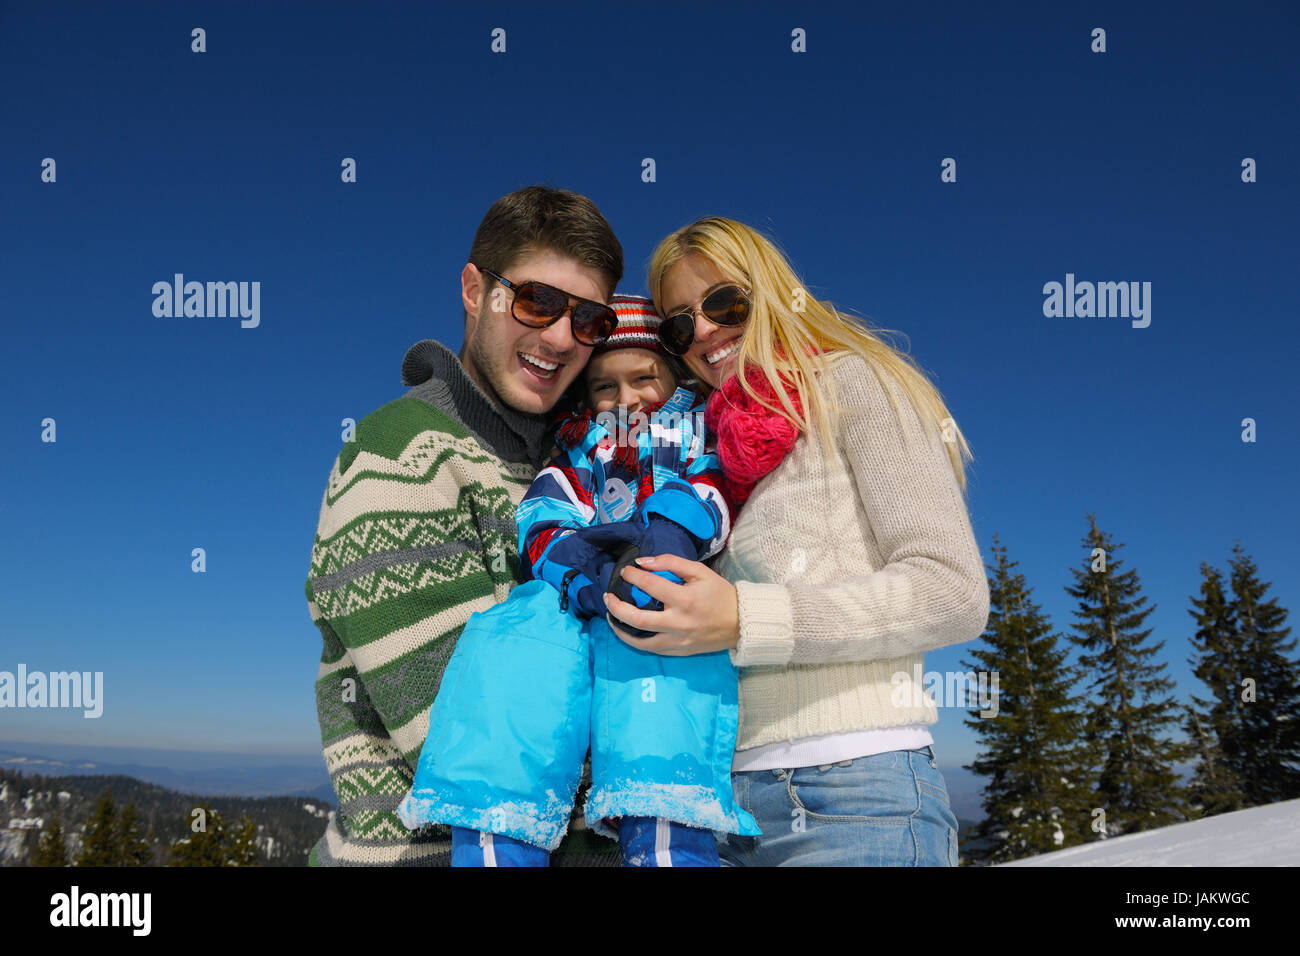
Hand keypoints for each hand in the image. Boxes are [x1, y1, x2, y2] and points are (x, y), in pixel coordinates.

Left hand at [602, 552, 740, 655]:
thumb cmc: (720, 594)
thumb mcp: (700, 571)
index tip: (626, 571)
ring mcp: (677, 640)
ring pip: (639, 640)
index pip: (650, 585)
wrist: (740, 622)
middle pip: (637, 618)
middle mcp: (679, 622)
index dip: (633, 575)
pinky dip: (634, 640)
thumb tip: (643, 562)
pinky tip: (627, 630)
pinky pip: (650, 649)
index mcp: (685, 599)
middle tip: (608, 596)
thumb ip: (671, 562)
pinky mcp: (678, 652)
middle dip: (616, 606)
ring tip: (610, 615)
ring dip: (620, 627)